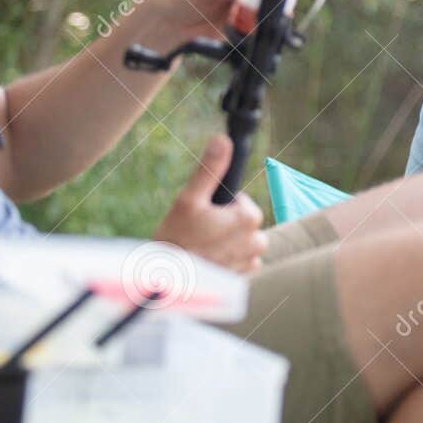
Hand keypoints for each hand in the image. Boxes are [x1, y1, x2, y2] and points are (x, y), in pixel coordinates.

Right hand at [154, 135, 268, 272]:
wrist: (166, 283)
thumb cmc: (176, 239)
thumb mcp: (188, 198)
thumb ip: (209, 169)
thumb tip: (222, 140)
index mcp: (248, 219)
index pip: (243, 202)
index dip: (222, 205)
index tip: (204, 213)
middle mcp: (255, 242)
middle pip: (245, 222)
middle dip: (227, 223)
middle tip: (200, 230)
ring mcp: (248, 263)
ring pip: (244, 243)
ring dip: (228, 242)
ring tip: (202, 247)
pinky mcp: (241, 280)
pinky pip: (240, 264)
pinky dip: (226, 261)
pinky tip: (206, 262)